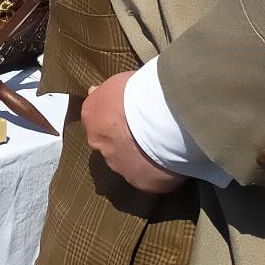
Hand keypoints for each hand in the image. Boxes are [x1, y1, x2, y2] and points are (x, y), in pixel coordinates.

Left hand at [81, 70, 186, 193]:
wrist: (164, 116)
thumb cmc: (141, 91)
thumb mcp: (119, 82)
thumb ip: (106, 91)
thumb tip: (93, 91)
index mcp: (92, 116)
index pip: (98, 122)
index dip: (115, 120)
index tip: (132, 117)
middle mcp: (99, 144)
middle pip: (111, 145)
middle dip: (125, 141)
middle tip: (148, 132)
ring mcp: (119, 166)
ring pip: (128, 163)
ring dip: (140, 157)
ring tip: (163, 147)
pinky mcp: (141, 182)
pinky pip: (149, 178)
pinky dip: (158, 172)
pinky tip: (171, 161)